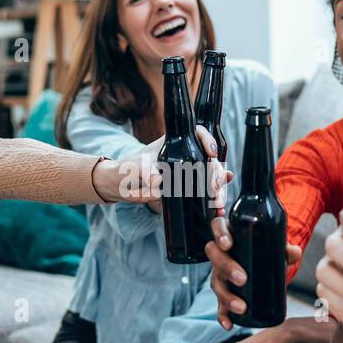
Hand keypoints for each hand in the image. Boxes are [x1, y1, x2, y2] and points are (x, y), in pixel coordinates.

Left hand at [96, 125, 229, 210]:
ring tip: (217, 201)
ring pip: (212, 178)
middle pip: (211, 159)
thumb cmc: (130, 168)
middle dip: (217, 172)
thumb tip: (157, 182)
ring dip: (219, 189)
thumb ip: (145, 171)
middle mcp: (186, 157)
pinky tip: (218, 208)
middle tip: (214, 186)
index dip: (208, 141)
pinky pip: (205, 194)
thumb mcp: (136, 166)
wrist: (123, 186)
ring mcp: (189, 174)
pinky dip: (214, 201)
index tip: (211, 154)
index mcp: (176, 144)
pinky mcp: (188, 191)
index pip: (198, 134)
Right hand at [205, 216, 302, 329]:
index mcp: (230, 235)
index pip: (218, 227)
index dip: (219, 235)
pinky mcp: (223, 293)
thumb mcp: (275, 245)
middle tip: (242, 278)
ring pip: (216, 284)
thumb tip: (294, 253)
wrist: (262, 264)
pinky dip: (222, 316)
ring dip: (227, 297)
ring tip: (242, 307)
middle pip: (214, 257)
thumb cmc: (264, 250)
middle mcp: (220, 254)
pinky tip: (229, 325)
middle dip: (226, 268)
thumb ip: (286, 248)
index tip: (228, 244)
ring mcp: (219, 275)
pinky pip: (218, 306)